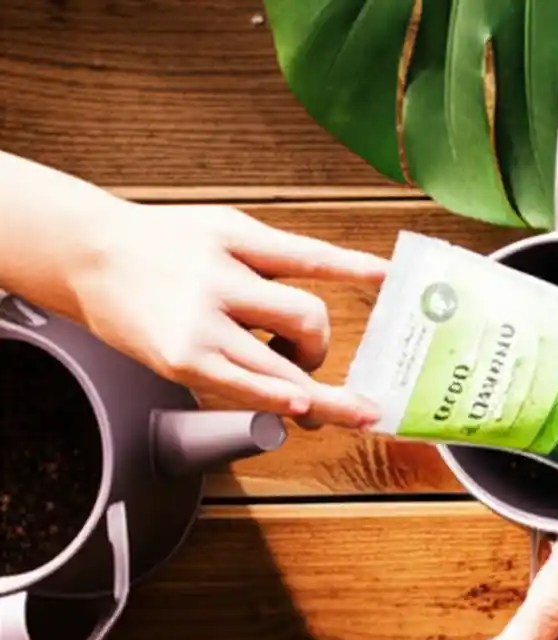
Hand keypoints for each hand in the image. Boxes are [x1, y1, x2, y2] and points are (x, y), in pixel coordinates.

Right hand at [65, 201, 386, 427]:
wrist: (87, 256)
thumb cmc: (162, 244)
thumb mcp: (224, 227)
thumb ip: (273, 255)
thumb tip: (326, 286)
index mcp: (238, 239)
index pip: (306, 255)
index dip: (351, 267)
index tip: (386, 277)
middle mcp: (222, 279)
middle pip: (305, 318)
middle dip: (320, 346)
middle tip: (315, 360)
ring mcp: (202, 323)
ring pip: (282, 366)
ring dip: (319, 394)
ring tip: (343, 410)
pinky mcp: (183, 359)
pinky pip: (244, 387)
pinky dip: (278, 399)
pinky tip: (299, 407)